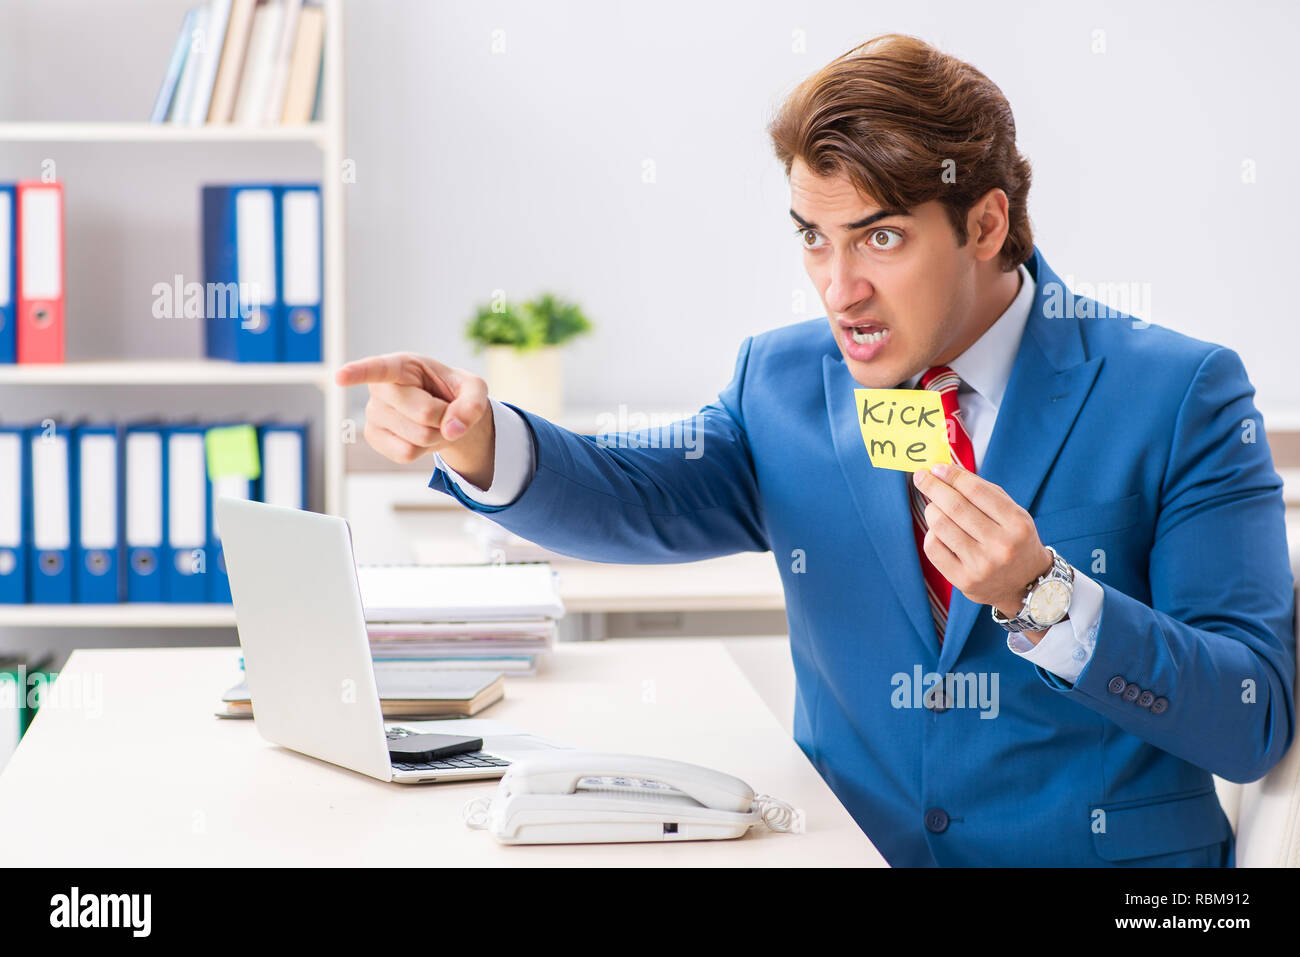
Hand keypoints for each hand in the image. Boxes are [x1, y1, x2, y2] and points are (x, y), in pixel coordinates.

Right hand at [335, 352, 494, 485]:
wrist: (444, 413)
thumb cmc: (454, 392)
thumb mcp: (474, 389)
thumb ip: (473, 403)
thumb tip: (452, 429)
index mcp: (401, 365)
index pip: (378, 368)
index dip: (359, 372)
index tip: (340, 377)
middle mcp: (380, 388)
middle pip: (423, 413)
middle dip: (446, 417)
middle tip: (444, 409)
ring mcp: (373, 414)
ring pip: (417, 437)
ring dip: (437, 435)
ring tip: (432, 421)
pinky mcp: (374, 437)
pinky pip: (406, 454)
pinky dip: (423, 450)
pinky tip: (420, 435)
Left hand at [912, 458, 1055, 640]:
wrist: (1027, 585)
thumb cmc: (1015, 540)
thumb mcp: (1013, 513)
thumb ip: (984, 490)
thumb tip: (948, 469)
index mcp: (1017, 523)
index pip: (976, 491)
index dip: (952, 476)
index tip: (937, 467)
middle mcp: (1001, 545)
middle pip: (955, 507)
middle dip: (934, 487)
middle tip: (922, 477)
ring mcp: (982, 565)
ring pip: (941, 526)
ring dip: (931, 509)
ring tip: (932, 504)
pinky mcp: (964, 580)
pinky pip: (934, 549)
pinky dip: (931, 533)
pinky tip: (937, 529)